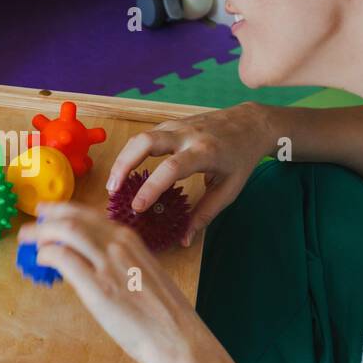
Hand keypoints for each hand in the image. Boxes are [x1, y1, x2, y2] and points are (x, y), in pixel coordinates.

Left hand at [20, 202, 208, 362]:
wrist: (177, 338)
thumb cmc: (164, 314)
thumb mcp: (144, 273)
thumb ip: (120, 262)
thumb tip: (95, 263)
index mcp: (130, 239)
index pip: (89, 215)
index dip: (64, 211)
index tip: (49, 213)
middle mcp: (118, 244)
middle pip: (73, 218)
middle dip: (47, 217)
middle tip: (32, 224)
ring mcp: (108, 264)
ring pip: (65, 231)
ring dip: (41, 232)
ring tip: (27, 239)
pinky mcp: (97, 287)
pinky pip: (63, 258)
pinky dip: (47, 254)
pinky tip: (42, 261)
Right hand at [106, 102, 273, 245]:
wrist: (250, 123)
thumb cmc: (241, 158)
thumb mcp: (229, 189)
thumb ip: (205, 214)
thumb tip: (184, 239)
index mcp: (205, 152)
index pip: (172, 168)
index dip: (152, 188)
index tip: (138, 207)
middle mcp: (187, 135)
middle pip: (146, 142)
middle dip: (124, 164)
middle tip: (113, 191)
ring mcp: (177, 125)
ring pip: (140, 137)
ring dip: (123, 159)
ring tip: (114, 185)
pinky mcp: (170, 124)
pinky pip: (145, 137)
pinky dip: (132, 153)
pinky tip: (127, 171)